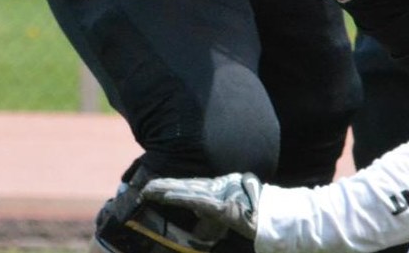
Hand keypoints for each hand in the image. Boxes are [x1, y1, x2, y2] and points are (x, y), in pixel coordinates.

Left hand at [139, 174, 261, 244]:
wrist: (265, 215)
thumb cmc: (247, 214)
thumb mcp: (222, 216)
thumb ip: (209, 218)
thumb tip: (197, 222)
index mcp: (211, 190)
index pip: (184, 187)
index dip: (167, 187)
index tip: (151, 188)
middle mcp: (209, 188)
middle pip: (180, 185)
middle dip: (161, 187)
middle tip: (142, 188)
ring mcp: (213, 195)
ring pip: (183, 190)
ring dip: (165, 190)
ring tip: (148, 190)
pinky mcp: (216, 205)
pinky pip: (194, 201)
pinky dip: (180, 198)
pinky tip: (167, 197)